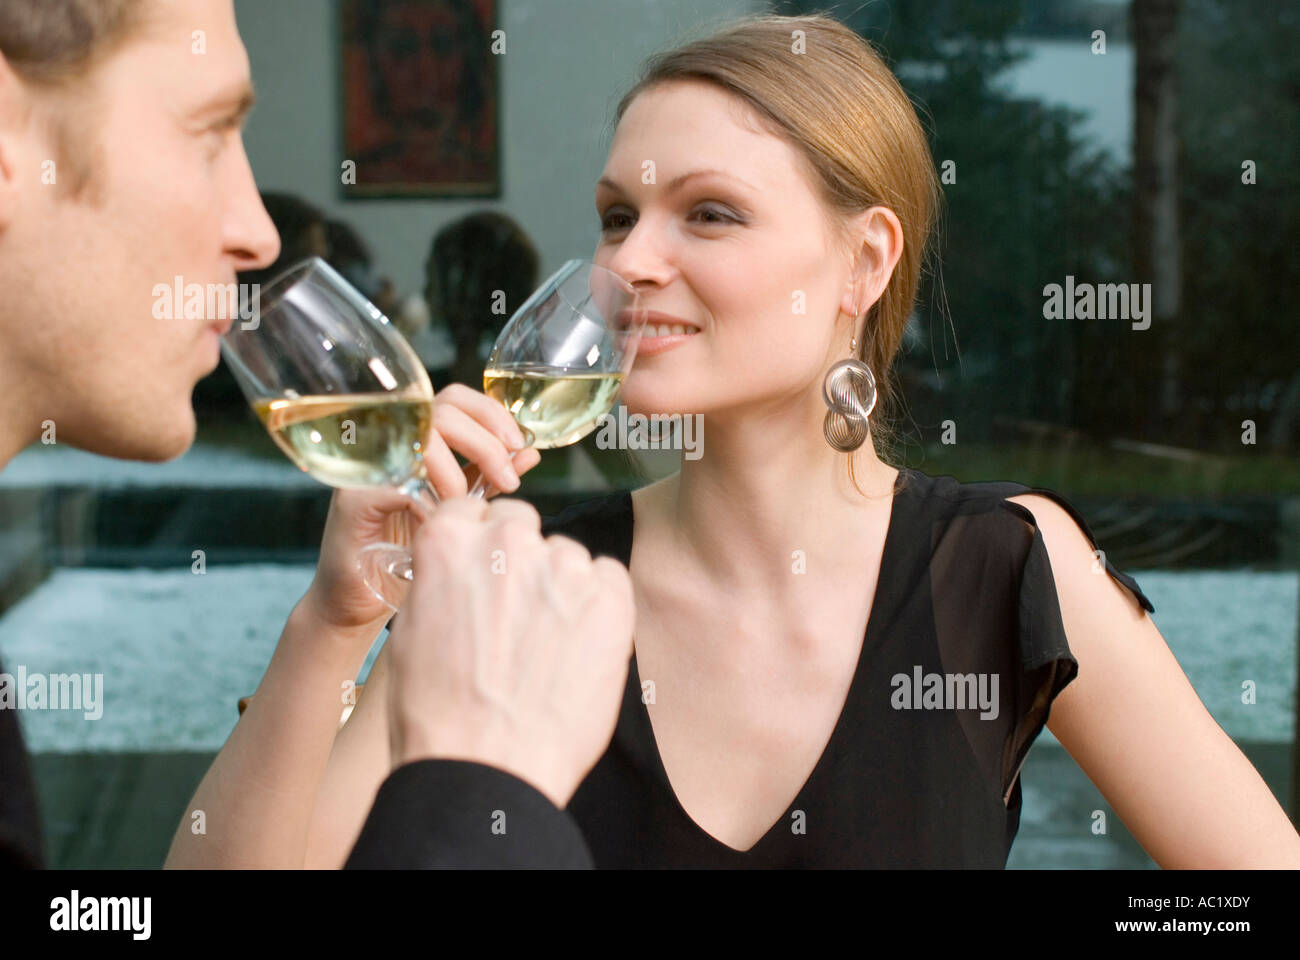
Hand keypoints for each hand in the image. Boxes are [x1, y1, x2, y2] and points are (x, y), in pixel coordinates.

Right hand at [295, 384, 541, 639]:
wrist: (360, 600)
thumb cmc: (408, 552)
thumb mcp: (459, 508)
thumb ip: (487, 476)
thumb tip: (530, 451)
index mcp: (415, 439)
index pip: (455, 398)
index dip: (492, 414)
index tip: (519, 444)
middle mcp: (390, 444)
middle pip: (443, 410)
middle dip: (487, 443)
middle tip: (508, 482)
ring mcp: (369, 468)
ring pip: (423, 439)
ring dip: (459, 472)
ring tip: (471, 505)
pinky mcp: (355, 499)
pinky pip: (399, 482)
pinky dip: (430, 502)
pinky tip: (442, 524)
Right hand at [385, 497, 635, 808]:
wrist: (484, 769)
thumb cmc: (438, 714)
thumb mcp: (411, 630)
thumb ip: (443, 579)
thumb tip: (464, 567)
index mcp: (449, 541)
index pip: (473, 511)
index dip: (478, 543)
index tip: (484, 572)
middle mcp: (507, 540)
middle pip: (522, 525)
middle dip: (519, 560)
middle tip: (515, 618)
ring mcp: (562, 567)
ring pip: (567, 555)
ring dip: (560, 587)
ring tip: (545, 649)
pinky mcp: (609, 598)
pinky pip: (609, 579)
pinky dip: (600, 605)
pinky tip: (578, 649)